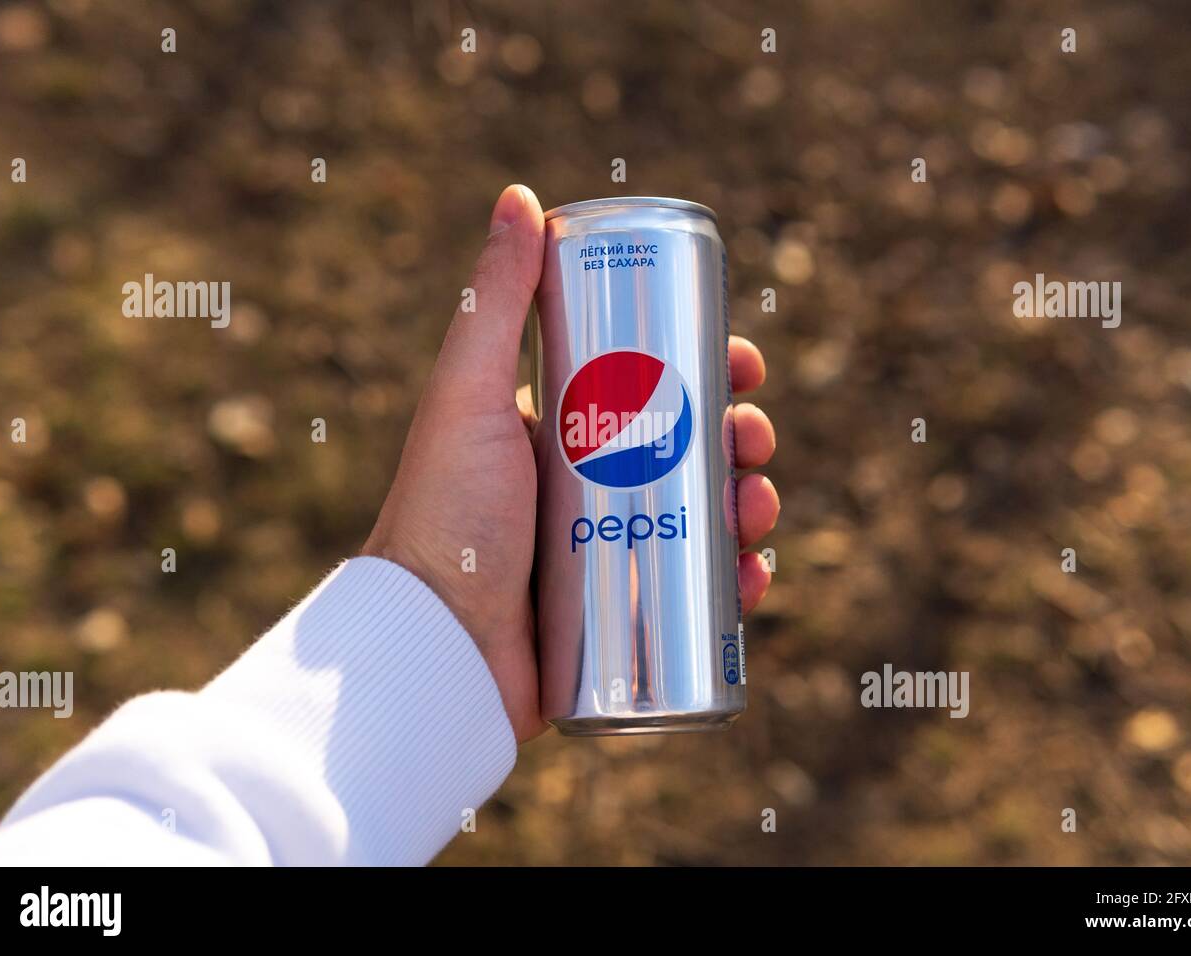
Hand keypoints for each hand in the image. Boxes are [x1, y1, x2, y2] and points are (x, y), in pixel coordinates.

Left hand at [364, 184, 779, 742]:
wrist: (434, 647)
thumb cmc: (444, 514)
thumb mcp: (468, 394)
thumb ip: (493, 299)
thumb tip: (521, 195)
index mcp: (554, 432)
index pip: (649, 386)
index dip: (705, 371)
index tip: (743, 363)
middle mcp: (583, 490)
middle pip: (688, 451)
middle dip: (739, 439)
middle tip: (754, 440)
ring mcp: (604, 556)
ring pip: (703, 520)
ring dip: (750, 505)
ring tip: (757, 507)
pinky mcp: (621, 620)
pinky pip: (696, 596)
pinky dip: (735, 583)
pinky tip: (752, 574)